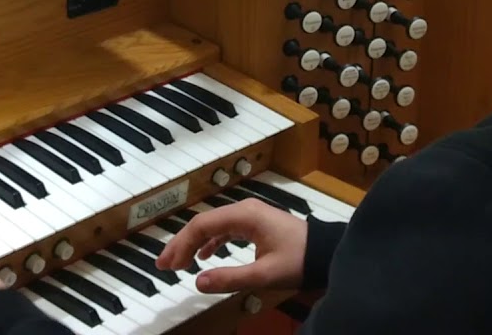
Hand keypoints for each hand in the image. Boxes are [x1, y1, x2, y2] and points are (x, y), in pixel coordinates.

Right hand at [154, 199, 306, 292]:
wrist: (328, 253)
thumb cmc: (299, 261)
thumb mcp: (264, 274)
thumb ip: (230, 278)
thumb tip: (197, 282)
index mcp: (244, 216)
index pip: (202, 225)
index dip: (181, 244)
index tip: (168, 264)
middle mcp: (245, 210)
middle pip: (203, 222)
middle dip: (182, 243)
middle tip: (164, 264)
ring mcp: (251, 215)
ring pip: (213, 225)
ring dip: (194, 242)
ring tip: (179, 262)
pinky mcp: (257, 224)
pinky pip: (226, 229)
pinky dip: (211, 241)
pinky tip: (205, 256)